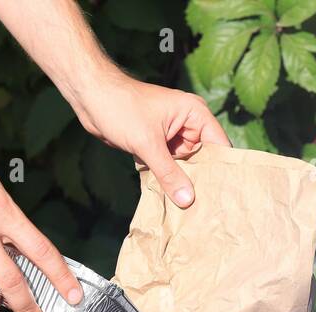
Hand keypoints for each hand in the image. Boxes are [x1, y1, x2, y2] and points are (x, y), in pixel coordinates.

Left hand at [75, 76, 230, 207]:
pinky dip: (169, 180)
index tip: (224, 197)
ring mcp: (173, 136)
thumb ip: (168, 173)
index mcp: (195, 114)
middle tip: (207, 210)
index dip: (221, 170)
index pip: (219, 145)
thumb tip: (187, 200)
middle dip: (202, 181)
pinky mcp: (159, 145)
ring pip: (187, 167)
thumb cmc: (120, 108)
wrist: (90, 96)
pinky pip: (171, 168)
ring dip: (183, 184)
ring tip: (189, 209)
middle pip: (205, 160)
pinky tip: (171, 199)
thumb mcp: (147, 143)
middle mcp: (189, 124)